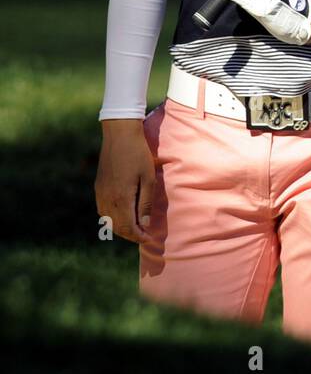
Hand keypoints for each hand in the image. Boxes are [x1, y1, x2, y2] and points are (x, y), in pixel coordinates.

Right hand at [96, 121, 155, 243]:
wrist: (119, 134)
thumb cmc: (138, 154)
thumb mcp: (148, 178)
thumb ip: (145, 202)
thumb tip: (145, 224)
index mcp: (121, 198)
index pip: (128, 227)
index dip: (139, 236)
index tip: (149, 239)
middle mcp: (108, 198)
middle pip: (117, 227)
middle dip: (130, 235)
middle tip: (144, 235)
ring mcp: (100, 192)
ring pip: (108, 220)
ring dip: (121, 227)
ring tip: (135, 227)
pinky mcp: (98, 186)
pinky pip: (103, 210)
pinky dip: (112, 217)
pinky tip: (122, 214)